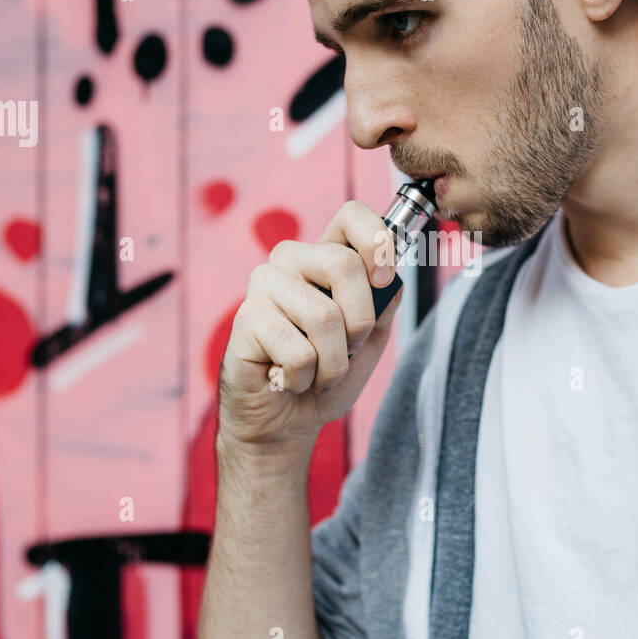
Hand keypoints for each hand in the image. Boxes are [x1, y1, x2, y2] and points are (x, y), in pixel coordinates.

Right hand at [217, 201, 401, 453]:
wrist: (285, 422)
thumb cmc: (325, 376)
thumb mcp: (371, 340)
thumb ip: (385, 305)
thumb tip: (391, 280)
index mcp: (325, 257)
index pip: (351, 215)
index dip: (376, 240)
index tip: (384, 280)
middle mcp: (291, 261)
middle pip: (343, 264)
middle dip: (359, 323)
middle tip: (347, 350)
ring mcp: (264, 285)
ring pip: (324, 316)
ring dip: (333, 363)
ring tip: (315, 373)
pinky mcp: (246, 318)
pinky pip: (298, 351)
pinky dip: (304, 379)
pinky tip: (286, 378)